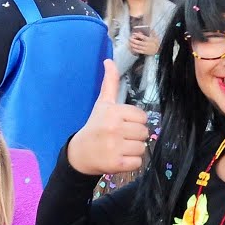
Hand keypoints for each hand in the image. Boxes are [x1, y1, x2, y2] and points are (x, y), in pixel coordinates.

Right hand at [67, 60, 149, 174]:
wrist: (80, 153)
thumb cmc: (95, 126)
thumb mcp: (102, 104)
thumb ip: (109, 83)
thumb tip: (109, 60)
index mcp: (113, 112)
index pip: (142, 117)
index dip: (135, 122)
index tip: (122, 124)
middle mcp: (114, 128)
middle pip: (144, 133)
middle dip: (135, 136)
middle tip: (120, 137)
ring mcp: (115, 147)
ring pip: (142, 148)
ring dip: (133, 150)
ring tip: (119, 147)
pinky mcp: (116, 164)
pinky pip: (138, 163)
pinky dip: (131, 163)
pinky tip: (119, 158)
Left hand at [129, 31, 159, 55]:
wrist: (158, 51)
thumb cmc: (156, 43)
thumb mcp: (156, 37)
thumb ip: (152, 33)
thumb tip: (149, 28)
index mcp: (149, 40)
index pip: (143, 37)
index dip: (138, 35)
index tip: (134, 33)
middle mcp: (147, 45)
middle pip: (139, 42)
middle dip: (133, 40)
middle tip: (130, 38)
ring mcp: (145, 49)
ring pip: (137, 47)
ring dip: (133, 45)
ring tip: (129, 42)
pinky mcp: (144, 52)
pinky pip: (138, 51)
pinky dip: (134, 49)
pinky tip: (132, 47)